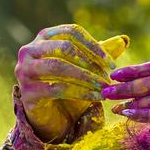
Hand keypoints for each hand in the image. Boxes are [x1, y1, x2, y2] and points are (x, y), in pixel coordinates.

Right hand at [16, 24, 129, 141]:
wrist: (48, 117)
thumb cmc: (66, 87)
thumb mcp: (84, 69)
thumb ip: (99, 54)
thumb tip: (124, 40)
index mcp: (44, 37)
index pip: (72, 32)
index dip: (93, 46)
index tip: (112, 63)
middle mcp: (30, 50)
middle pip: (64, 47)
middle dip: (89, 62)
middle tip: (107, 76)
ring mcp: (25, 70)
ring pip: (59, 67)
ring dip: (86, 77)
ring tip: (103, 87)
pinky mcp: (27, 92)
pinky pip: (58, 88)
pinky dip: (80, 92)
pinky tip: (95, 98)